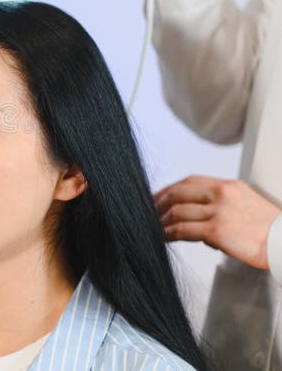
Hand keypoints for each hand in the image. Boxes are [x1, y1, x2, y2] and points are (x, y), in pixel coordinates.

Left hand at [154, 175, 281, 269]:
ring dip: (161, 220)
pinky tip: (163, 237)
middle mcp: (222, 194)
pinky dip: (168, 233)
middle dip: (159, 202)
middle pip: (178, 193)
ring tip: (153, 227)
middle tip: (148, 212)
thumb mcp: (246, 204)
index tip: (157, 197)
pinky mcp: (217, 230)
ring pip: (177, 211)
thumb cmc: (269, 230)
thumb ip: (221, 203)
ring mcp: (219, 211)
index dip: (169, 189)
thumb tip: (198, 216)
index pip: (189, 181)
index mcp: (229, 186)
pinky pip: (183, 229)